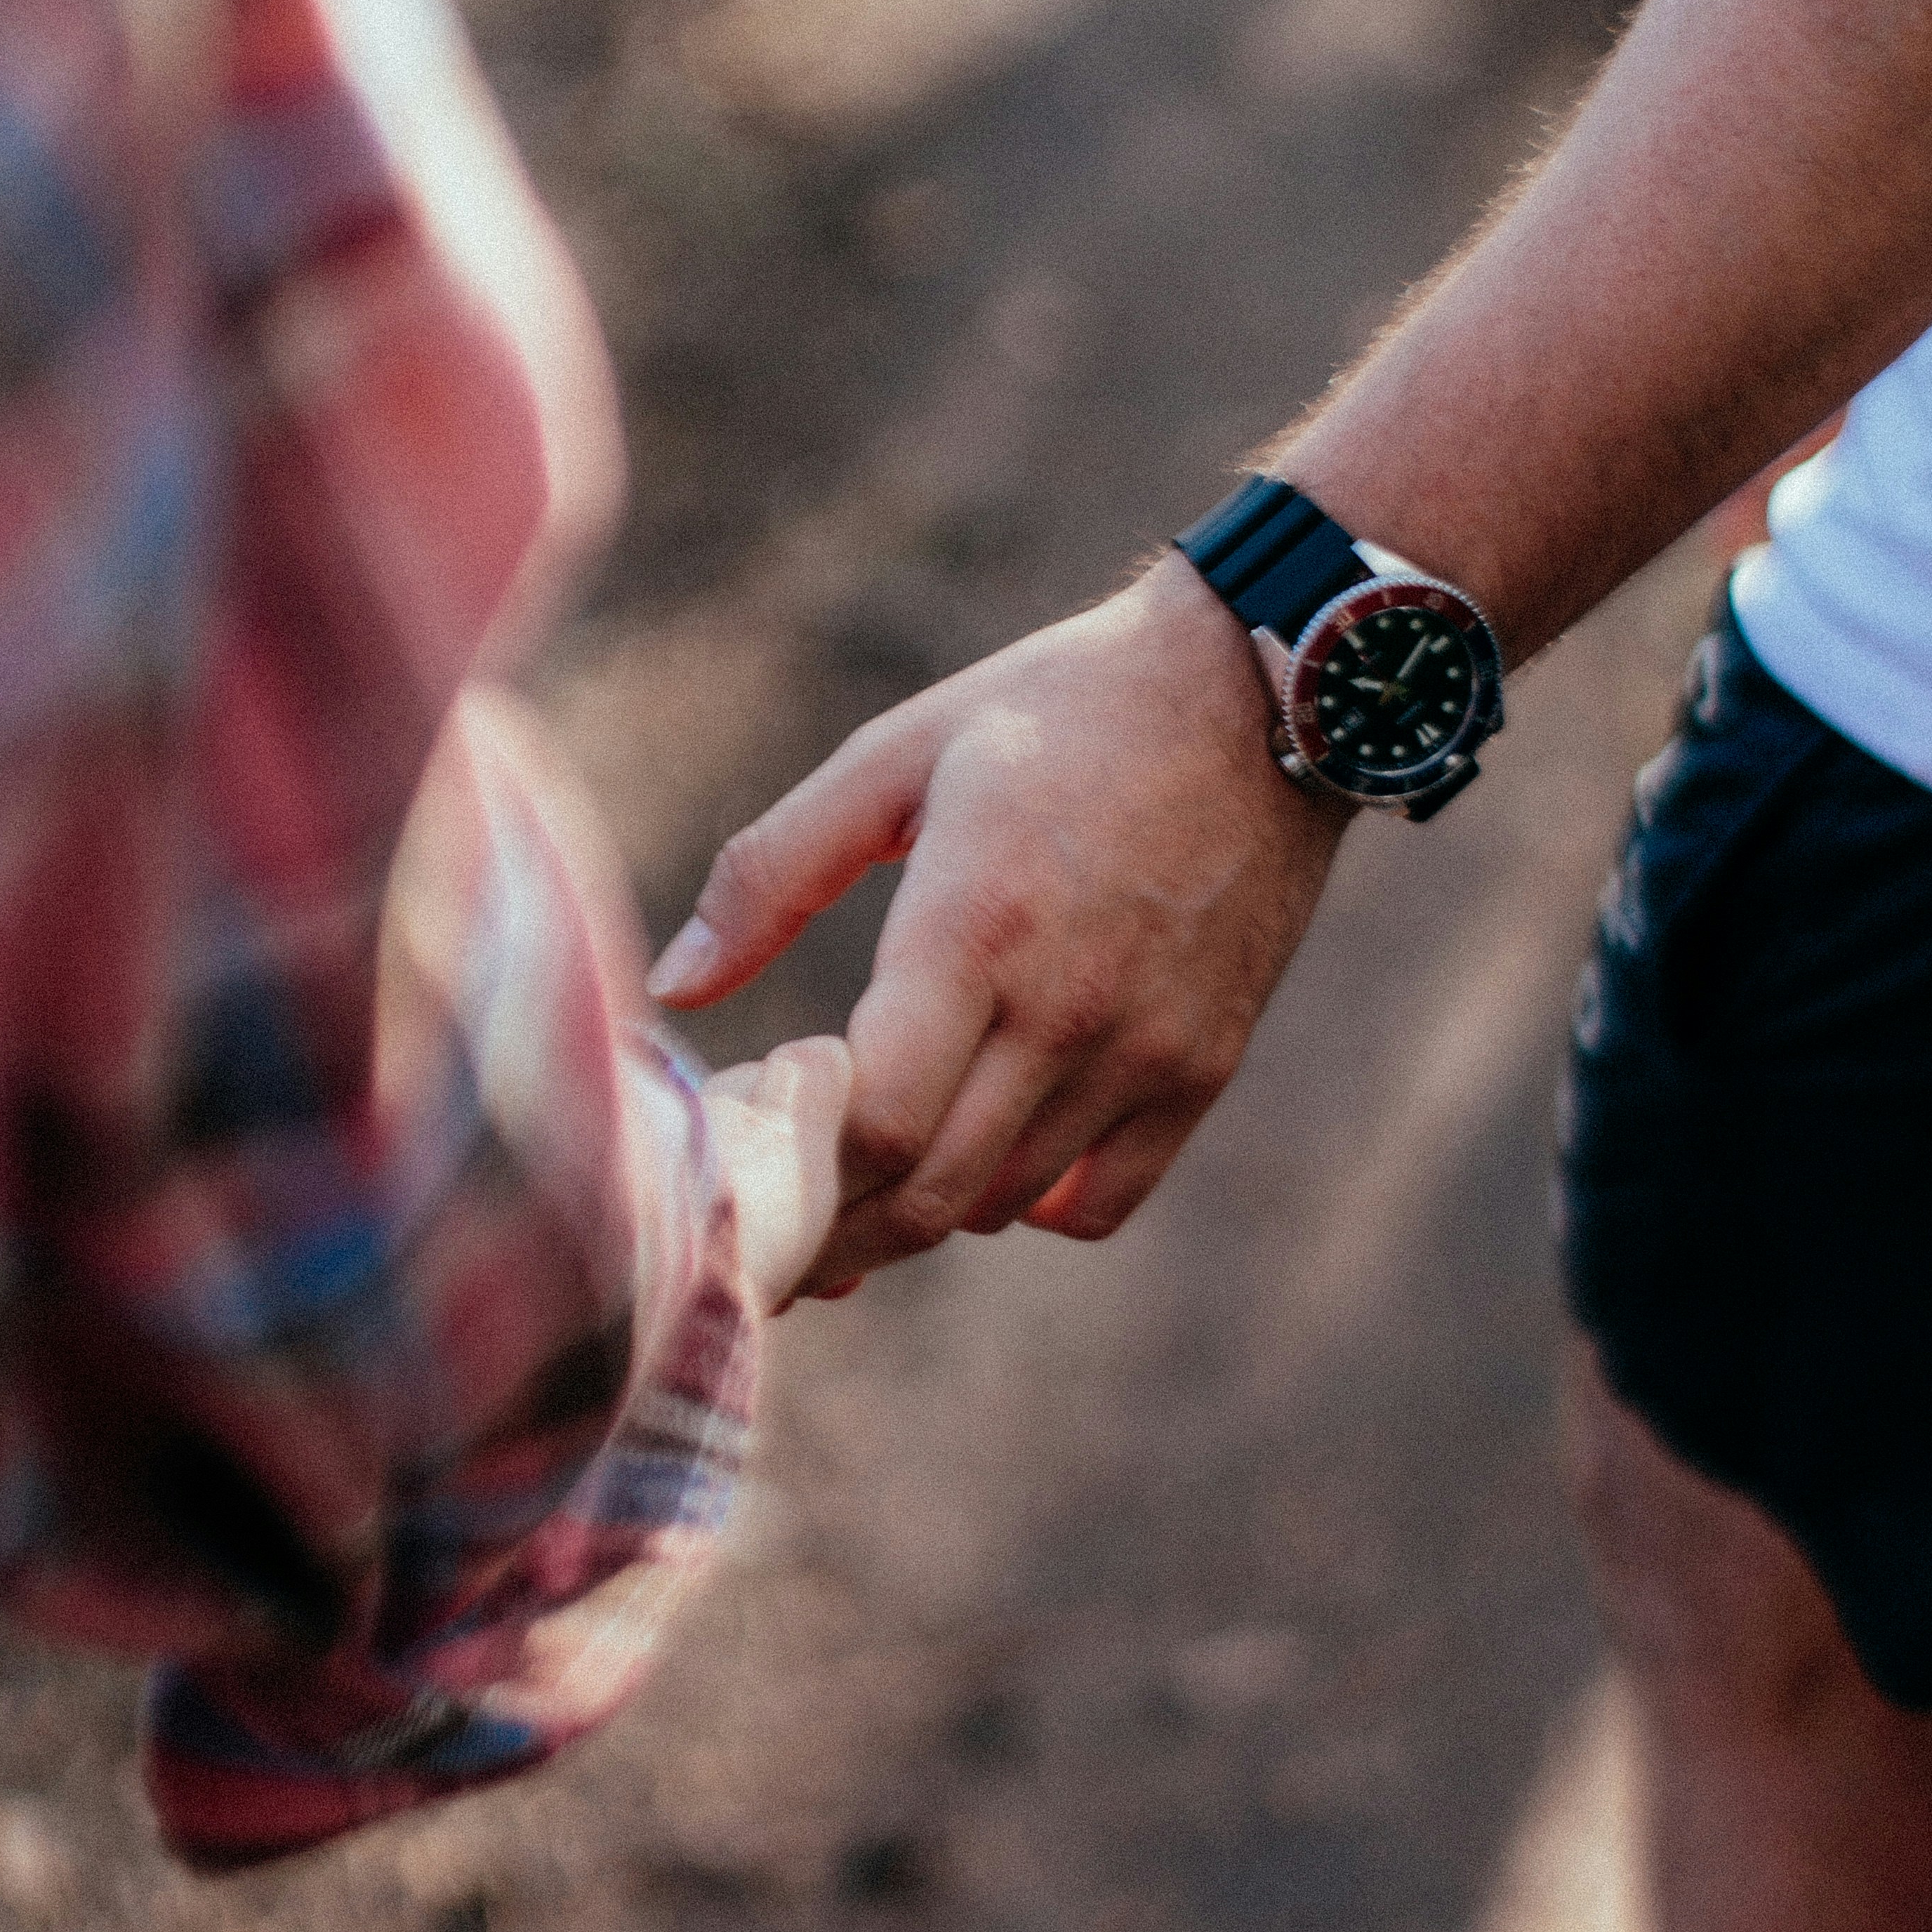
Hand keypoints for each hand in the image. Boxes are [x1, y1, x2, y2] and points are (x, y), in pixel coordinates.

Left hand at [656, 558, 1350, 1291]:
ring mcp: (1145, 1051)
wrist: (1259, 693)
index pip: (872, 1121)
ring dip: (916, 1214)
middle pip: (925, 1195)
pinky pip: (1099, 1203)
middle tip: (770, 1238)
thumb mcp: (896, 756)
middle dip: (830, 1234)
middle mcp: (1066, 1008)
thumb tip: (673, 985)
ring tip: (857, 1188)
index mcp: (974, 925)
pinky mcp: (1202, 1068)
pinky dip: (1027, 1206)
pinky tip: (984, 1158)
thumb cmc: (1058, 710)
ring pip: (999, 1205)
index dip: (794, 1162)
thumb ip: (772, 870)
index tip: (744, 1146)